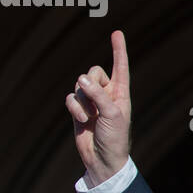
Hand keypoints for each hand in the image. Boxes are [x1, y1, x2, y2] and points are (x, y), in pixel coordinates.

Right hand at [65, 29, 130, 185]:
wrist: (102, 159)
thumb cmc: (114, 138)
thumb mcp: (111, 114)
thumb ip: (98, 95)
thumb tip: (81, 78)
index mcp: (121, 93)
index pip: (120, 67)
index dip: (118, 50)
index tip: (117, 33)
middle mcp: (106, 94)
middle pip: (94, 72)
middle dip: (91, 83)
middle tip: (95, 100)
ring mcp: (91, 101)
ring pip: (80, 86)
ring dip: (83, 101)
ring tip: (89, 117)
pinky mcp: (78, 110)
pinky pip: (71, 98)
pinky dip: (74, 108)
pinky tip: (81, 120)